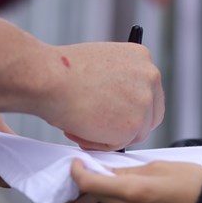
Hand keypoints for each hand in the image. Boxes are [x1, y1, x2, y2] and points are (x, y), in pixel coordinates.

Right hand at [43, 41, 164, 150]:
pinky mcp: (134, 125)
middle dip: (126, 126)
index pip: (149, 92)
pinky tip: (79, 129)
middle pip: (149, 115)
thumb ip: (119, 80)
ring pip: (134, 133)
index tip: (113, 115)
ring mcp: (145, 101)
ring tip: (80, 125)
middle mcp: (150, 76)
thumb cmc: (63, 71)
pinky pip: (118, 144)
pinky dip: (98, 144)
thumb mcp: (101, 64)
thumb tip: (119, 103)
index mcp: (142, 57)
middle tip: (98, 128)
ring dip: (109, 135)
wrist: (50, 77)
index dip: (130, 109)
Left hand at [67, 158, 201, 202]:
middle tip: (98, 171)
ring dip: (108, 196)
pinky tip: (137, 195)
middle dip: (92, 185)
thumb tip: (105, 171)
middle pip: (96, 198)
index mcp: (135, 190)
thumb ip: (126, 171)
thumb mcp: (156, 165)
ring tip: (122, 183)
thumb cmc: (190, 179)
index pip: (91, 185)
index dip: (78, 173)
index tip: (77, 164)